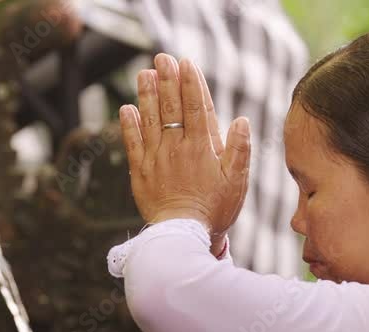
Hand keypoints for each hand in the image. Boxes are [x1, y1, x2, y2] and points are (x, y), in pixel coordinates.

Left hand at [119, 53, 251, 236]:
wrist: (183, 236)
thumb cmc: (215, 210)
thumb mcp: (237, 182)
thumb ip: (240, 150)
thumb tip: (242, 120)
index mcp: (202, 147)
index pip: (197, 107)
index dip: (191, 83)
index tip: (187, 63)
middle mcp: (177, 148)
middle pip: (171, 107)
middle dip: (167, 80)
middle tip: (163, 59)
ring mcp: (156, 158)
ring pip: (150, 120)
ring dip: (147, 95)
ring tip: (144, 74)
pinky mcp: (140, 172)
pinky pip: (132, 143)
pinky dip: (129, 125)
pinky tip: (126, 108)